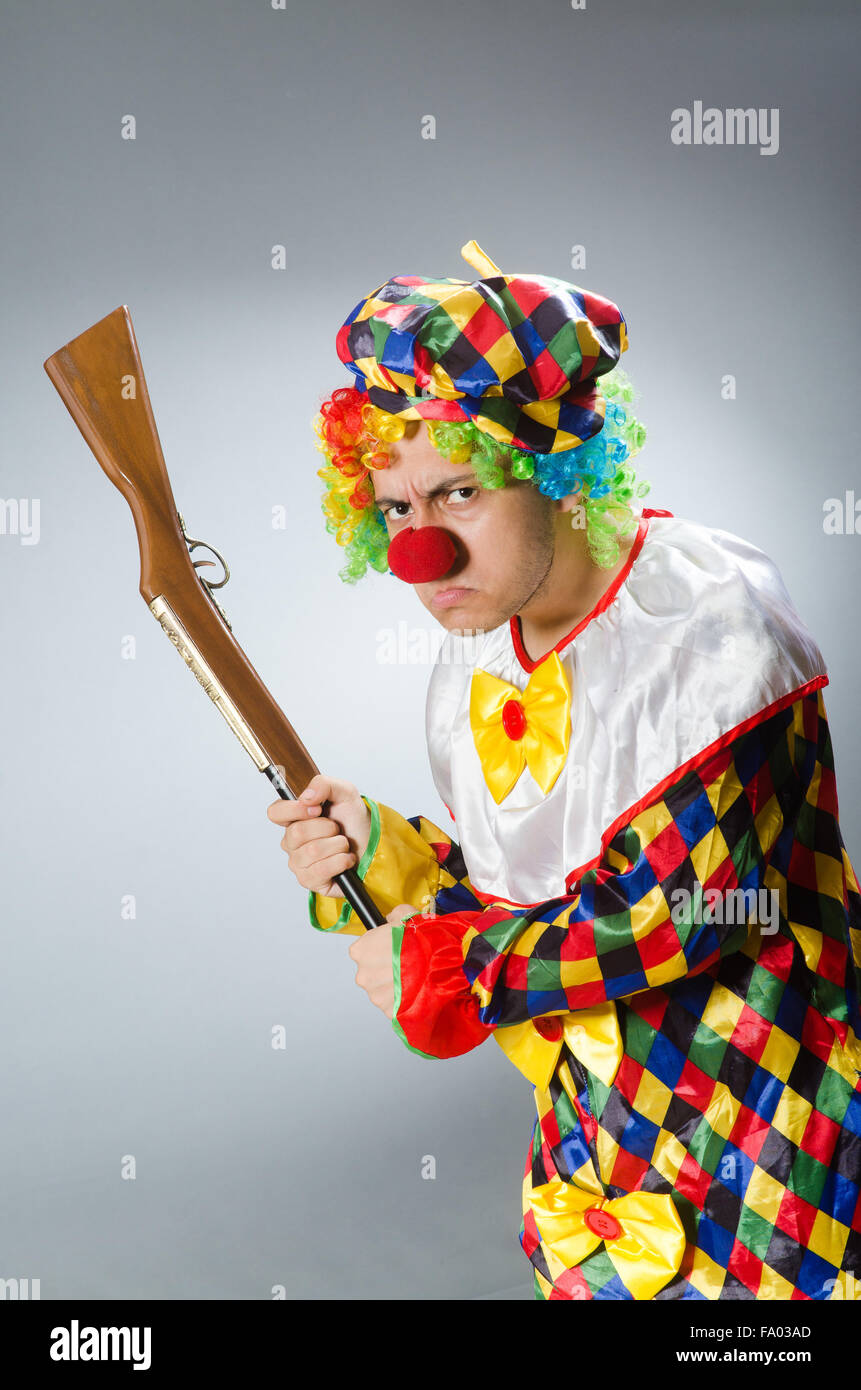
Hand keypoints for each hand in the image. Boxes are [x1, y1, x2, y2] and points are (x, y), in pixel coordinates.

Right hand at [267, 773, 371, 896]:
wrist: (370, 844)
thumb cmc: (352, 820)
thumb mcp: (345, 792)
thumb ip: (324, 784)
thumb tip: (306, 798)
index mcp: (293, 819)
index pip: (275, 813)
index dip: (295, 810)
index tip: (317, 809)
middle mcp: (291, 842)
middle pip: (296, 833)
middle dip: (327, 828)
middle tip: (336, 829)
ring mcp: (298, 863)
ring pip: (312, 851)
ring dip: (338, 845)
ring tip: (343, 844)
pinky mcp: (310, 880)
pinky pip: (321, 870)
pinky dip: (341, 861)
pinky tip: (346, 859)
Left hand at [348, 904, 420, 1019]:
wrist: (440, 963)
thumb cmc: (422, 941)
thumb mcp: (406, 915)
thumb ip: (394, 916)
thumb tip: (392, 919)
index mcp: (361, 951)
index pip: (363, 951)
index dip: (379, 949)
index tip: (391, 949)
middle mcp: (363, 974)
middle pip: (371, 973)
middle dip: (386, 970)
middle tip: (405, 964)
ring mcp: (375, 994)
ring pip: (382, 991)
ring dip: (394, 987)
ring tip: (414, 978)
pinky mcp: (389, 1010)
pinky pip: (394, 1005)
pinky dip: (403, 1001)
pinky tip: (415, 990)